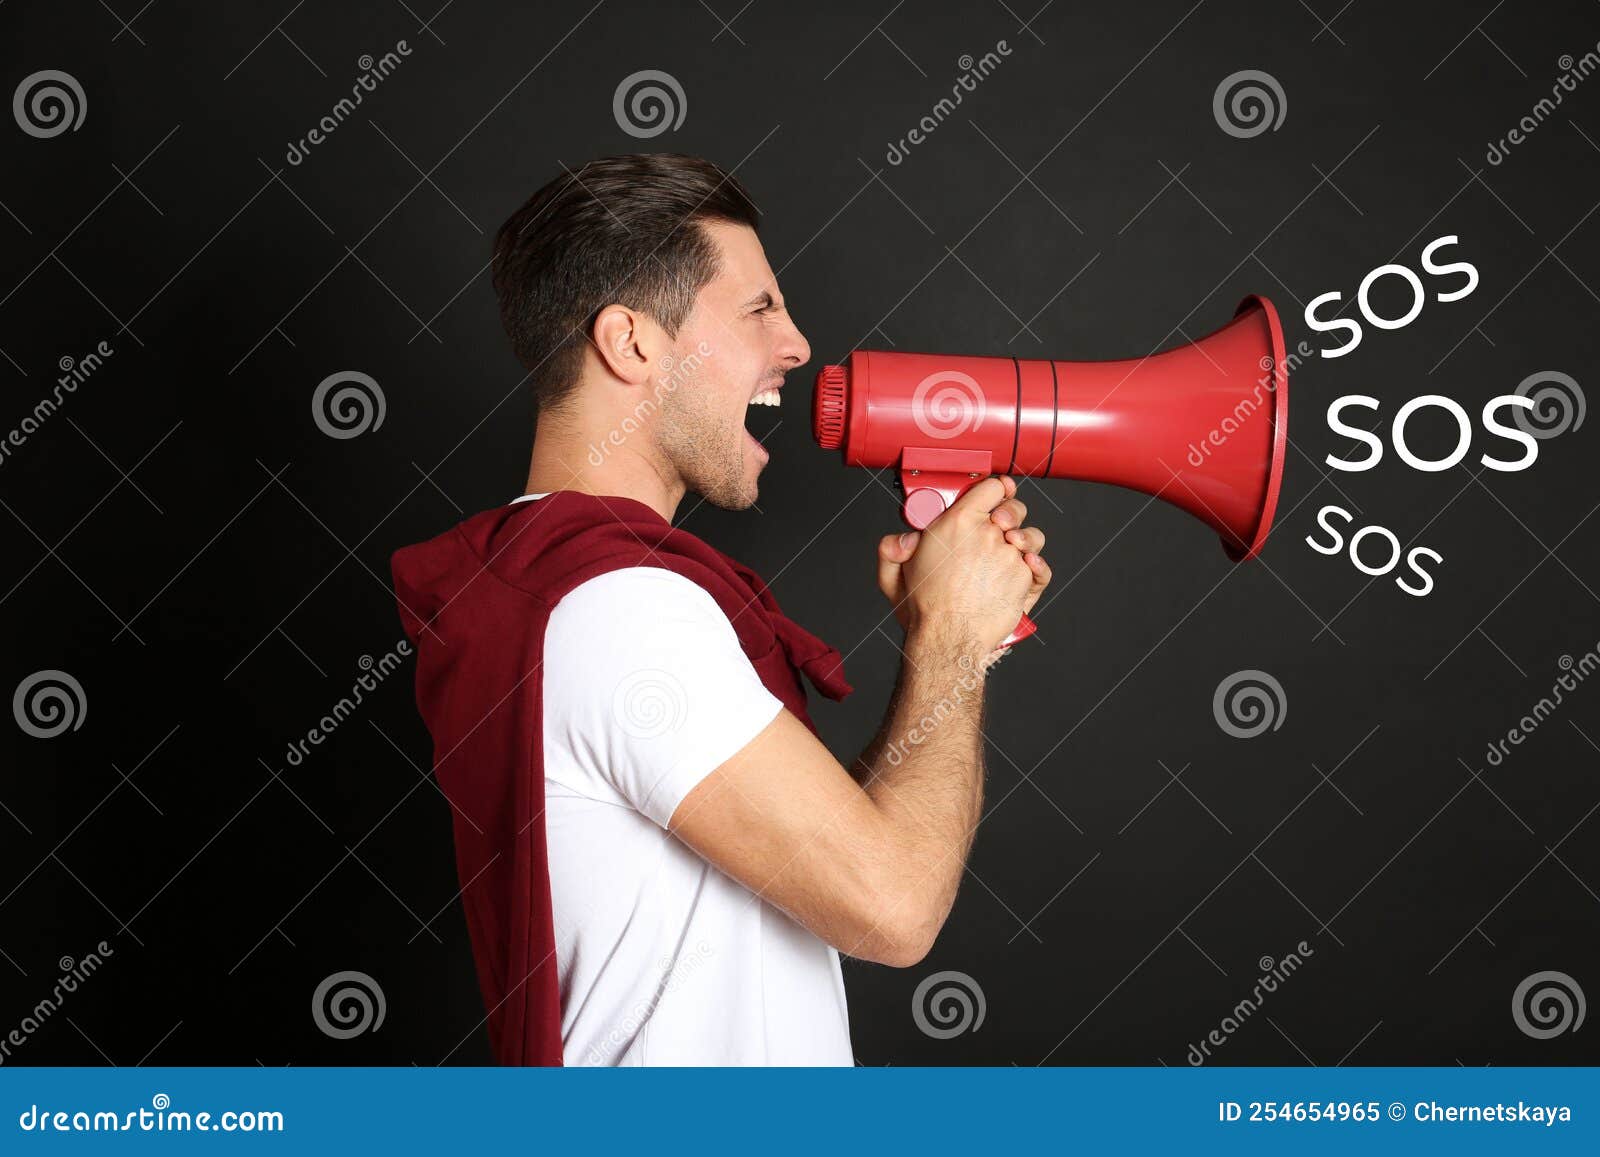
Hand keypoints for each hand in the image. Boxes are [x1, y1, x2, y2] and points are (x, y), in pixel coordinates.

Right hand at [877, 476, 1049, 656]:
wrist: (948, 639)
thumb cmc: (926, 611)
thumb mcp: (893, 576)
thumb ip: (892, 550)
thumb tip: (902, 539)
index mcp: (957, 523)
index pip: (989, 487)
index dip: (994, 489)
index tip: (995, 492)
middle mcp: (987, 535)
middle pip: (1013, 508)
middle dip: (1009, 513)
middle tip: (999, 525)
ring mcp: (1009, 556)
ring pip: (1030, 537)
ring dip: (1024, 540)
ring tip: (1012, 549)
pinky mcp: (1023, 579)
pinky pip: (1039, 566)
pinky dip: (1037, 565)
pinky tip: (1027, 565)